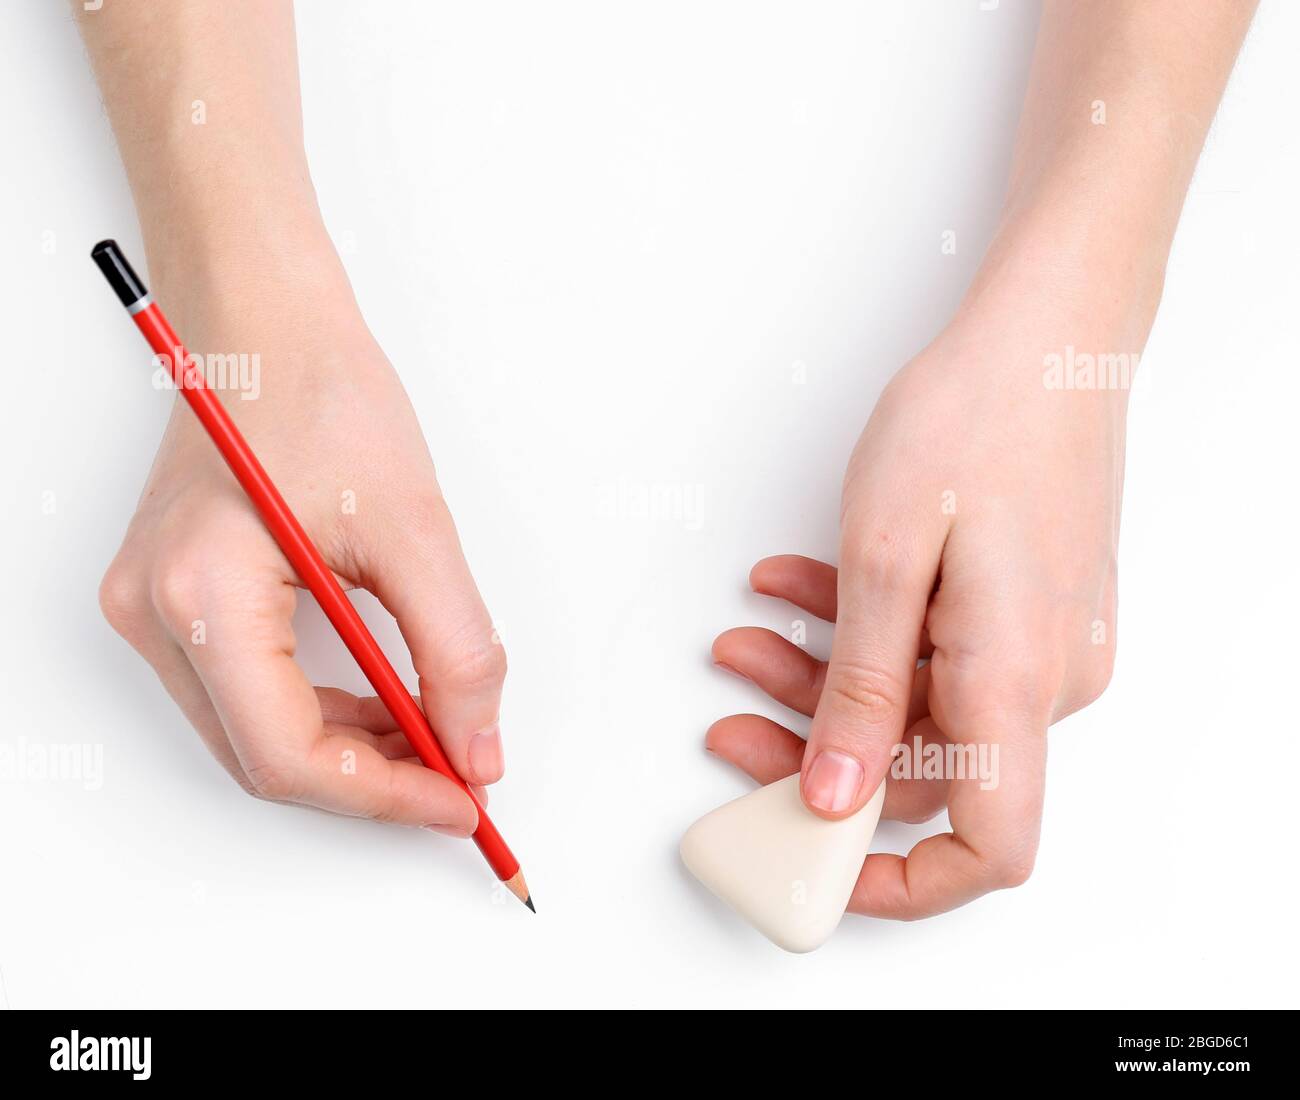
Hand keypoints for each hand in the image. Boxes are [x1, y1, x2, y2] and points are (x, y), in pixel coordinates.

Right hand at [99, 250, 504, 835]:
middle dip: (372, 779)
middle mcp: (155, 614)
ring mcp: (152, 609)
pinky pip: (245, 691)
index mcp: (200, 595)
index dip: (387, 795)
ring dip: (349, 748)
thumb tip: (476, 747)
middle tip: (457, 775)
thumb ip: (456, 650)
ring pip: (256, 732)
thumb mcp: (414, 528)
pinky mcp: (171, 597)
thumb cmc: (322, 391)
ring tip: (431, 734)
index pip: (290, 756)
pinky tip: (381, 698)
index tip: (461, 799)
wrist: (266, 320)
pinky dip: (319, 708)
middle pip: (267, 757)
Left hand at [709, 297, 1128, 918]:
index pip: (988, 846)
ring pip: (921, 707)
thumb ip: (861, 692)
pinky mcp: (1029, 610)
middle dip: (813, 751)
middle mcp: (1046, 678)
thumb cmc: (975, 418)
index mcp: (1018, 678)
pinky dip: (869, 639)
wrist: (1048, 333)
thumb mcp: (883, 557)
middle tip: (730, 719)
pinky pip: (941, 657)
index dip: (903, 881)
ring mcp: (1044, 644)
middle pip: (924, 769)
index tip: (815, 859)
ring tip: (748, 636)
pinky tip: (801, 595)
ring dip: (827, 683)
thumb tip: (835, 795)